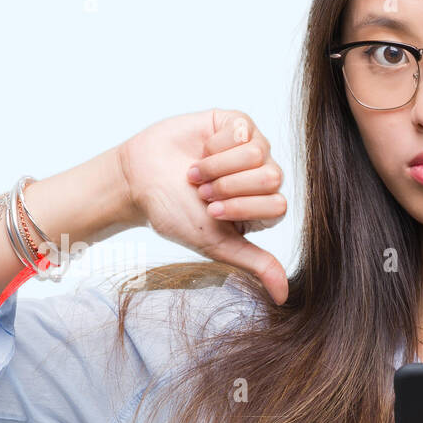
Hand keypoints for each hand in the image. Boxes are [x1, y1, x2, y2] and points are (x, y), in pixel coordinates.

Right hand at [116, 108, 288, 303]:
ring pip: (257, 152)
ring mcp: (251, 148)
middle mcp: (261, 177)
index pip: (277, 205)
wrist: (138, 181)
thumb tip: (284, 297)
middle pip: (271, 177)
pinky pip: (242, 129)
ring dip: (217, 166)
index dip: (241, 207)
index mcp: (261, 207)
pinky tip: (199, 151)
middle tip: (202, 192)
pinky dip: (213, 145)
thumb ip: (254, 263)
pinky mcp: (236, 124)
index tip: (210, 211)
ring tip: (195, 173)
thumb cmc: (175, 214)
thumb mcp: (216, 243)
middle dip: (228, 186)